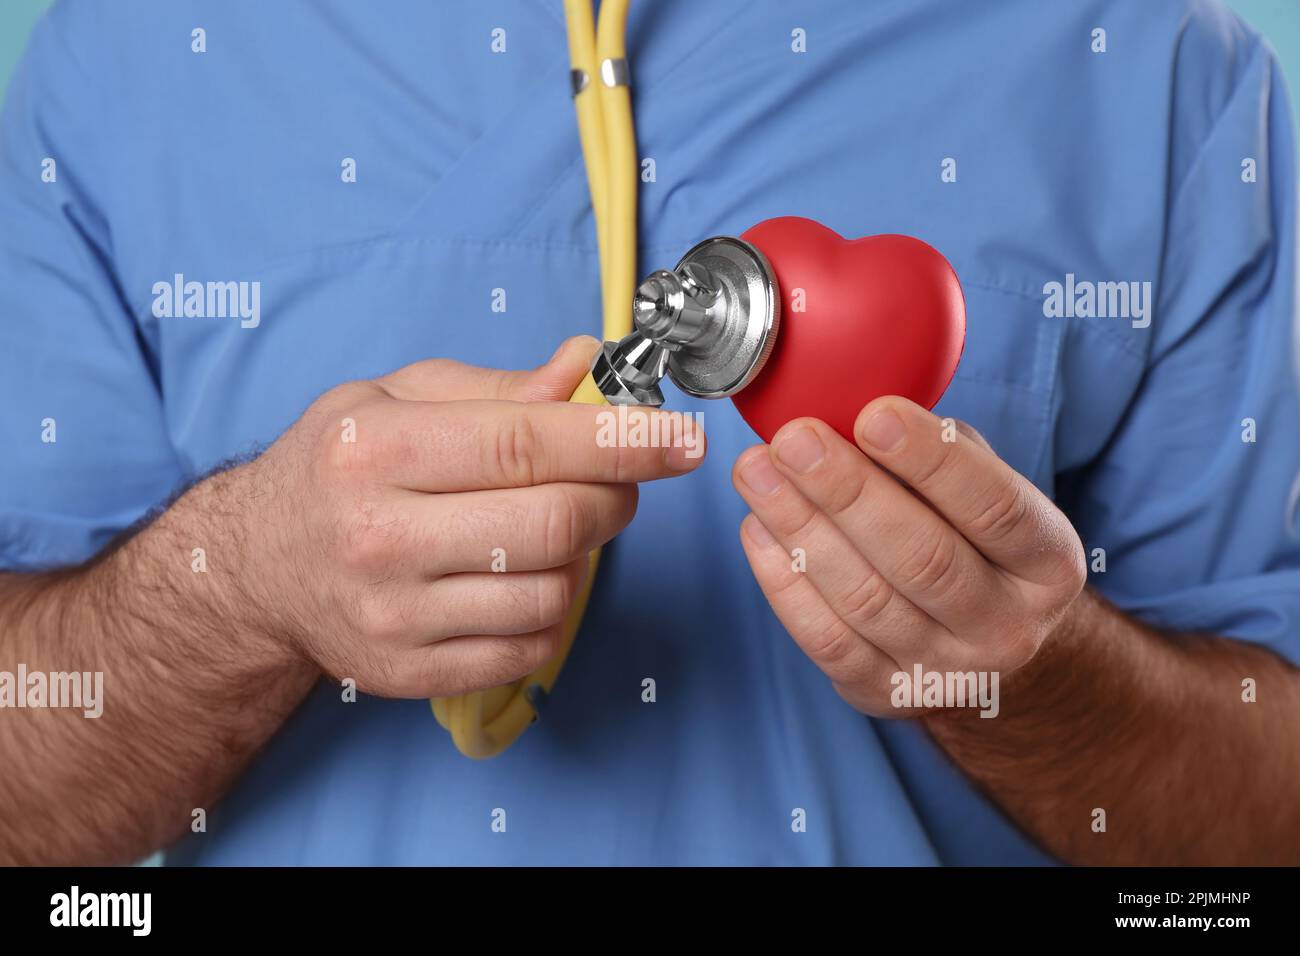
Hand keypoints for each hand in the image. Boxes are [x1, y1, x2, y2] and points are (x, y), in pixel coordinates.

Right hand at [227, 336, 703, 696]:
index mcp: (376, 452)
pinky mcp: (411, 672)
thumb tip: (586, 367)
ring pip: (552, 593)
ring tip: (552, 527)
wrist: (257, 567)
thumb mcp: (395, 399)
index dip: (621, 439)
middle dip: (614, 498)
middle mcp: (379, 537)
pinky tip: (524, 577)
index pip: (525, 444)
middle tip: (618, 481)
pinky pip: (530, 648)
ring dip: (582, 557)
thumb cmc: (338, 468)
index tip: (683, 437)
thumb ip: (498, 388)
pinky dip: (553, 609)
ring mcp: (394, 616)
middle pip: (553, 524)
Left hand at [732, 396, 1084, 716]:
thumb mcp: (990, 495)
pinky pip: (826, 638)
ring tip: (757, 472)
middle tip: (794, 440)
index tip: (875, 414)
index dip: (933, 460)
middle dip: (848, 492)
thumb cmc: (977, 546)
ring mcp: (945, 671)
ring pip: (864, 598)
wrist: (990, 655)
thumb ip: (944, 455)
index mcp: (1047, 563)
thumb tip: (861, 408)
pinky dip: (784, 581)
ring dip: (800, 527)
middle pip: (922, 558)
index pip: (996, 508)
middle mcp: (1006, 626)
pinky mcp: (885, 694)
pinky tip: (758, 529)